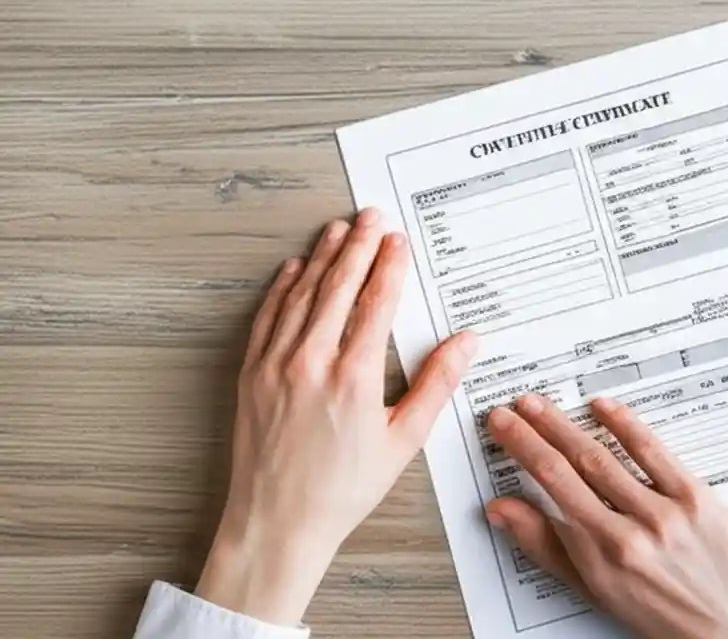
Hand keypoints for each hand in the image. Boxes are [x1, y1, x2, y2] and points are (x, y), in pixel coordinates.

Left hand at [196, 208, 476, 625]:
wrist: (277, 521)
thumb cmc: (343, 488)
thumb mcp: (403, 441)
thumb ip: (435, 385)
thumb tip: (466, 343)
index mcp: (354, 376)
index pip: (376, 302)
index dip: (389, 265)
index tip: (398, 241)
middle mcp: (311, 361)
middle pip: (338, 286)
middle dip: (358, 246)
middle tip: (371, 217)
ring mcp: (275, 364)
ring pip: (301, 294)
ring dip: (321, 257)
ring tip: (338, 230)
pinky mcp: (251, 373)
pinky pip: (268, 316)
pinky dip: (283, 288)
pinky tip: (295, 269)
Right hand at [484, 394, 727, 638]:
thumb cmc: (670, 620)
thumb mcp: (598, 594)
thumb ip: (548, 548)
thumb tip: (503, 511)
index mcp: (600, 560)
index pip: (548, 491)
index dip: (521, 453)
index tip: (504, 428)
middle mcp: (628, 535)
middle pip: (569, 469)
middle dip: (533, 433)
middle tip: (511, 409)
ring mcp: (665, 514)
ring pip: (603, 458)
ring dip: (566, 425)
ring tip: (542, 405)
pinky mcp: (698, 499)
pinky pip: (654, 452)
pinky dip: (625, 426)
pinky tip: (603, 408)